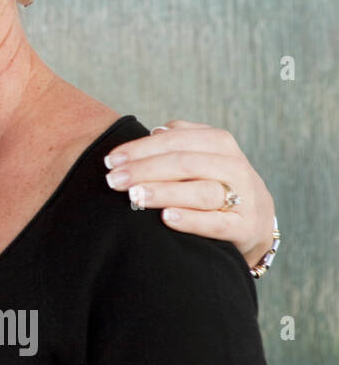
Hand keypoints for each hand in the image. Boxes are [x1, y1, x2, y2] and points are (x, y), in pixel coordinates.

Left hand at [103, 120, 275, 266]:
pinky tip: (166, 218)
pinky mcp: (246, 226)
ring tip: (134, 196)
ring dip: (165, 192)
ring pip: (202, 191)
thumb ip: (172, 144)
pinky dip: (191, 220)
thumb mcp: (198, 157)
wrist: (254, 220)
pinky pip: (217, 222)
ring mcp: (244, 196)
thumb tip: (141, 138)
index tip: (110, 160)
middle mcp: (234, 165)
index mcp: (219, 142)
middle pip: (185, 163)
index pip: (175, 139)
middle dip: (144, 170)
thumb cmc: (212, 182)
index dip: (140, 148)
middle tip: (113, 180)